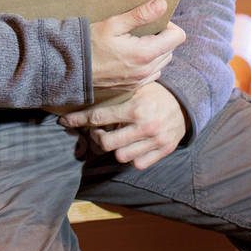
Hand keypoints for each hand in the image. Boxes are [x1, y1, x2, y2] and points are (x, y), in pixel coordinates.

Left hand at [58, 83, 189, 169]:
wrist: (186, 103)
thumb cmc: (156, 92)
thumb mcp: (138, 86)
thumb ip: (117, 92)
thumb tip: (86, 91)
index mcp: (135, 107)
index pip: (99, 117)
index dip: (78, 120)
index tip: (64, 121)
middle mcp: (145, 126)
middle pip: (106, 142)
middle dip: (96, 137)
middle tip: (96, 131)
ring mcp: (155, 141)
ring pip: (121, 156)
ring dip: (114, 148)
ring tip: (114, 138)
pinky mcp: (164, 151)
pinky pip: (138, 164)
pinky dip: (131, 158)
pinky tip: (130, 145)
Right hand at [90, 0, 185, 92]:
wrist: (72, 69)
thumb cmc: (90, 43)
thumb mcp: (113, 24)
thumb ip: (140, 15)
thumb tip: (163, 4)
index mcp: (145, 53)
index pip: (178, 37)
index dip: (169, 25)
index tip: (153, 21)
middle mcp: (147, 70)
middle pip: (171, 49)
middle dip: (161, 37)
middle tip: (141, 30)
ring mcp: (141, 80)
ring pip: (163, 62)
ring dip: (156, 50)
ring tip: (136, 42)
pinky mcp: (134, 87)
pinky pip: (152, 73)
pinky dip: (148, 63)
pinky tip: (131, 56)